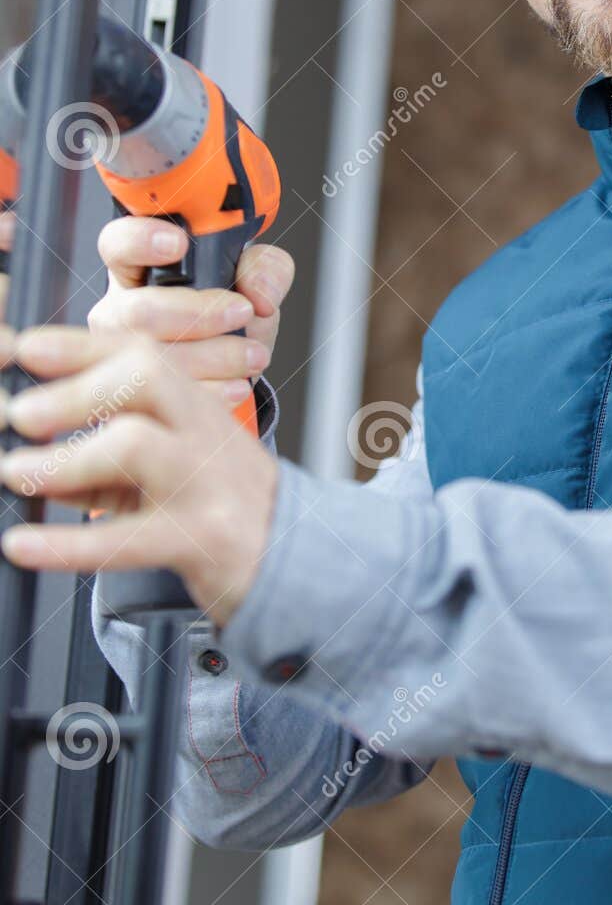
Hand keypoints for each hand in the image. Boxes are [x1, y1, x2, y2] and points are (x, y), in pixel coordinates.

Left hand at [0, 323, 278, 625]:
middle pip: (144, 378)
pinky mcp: (201, 539)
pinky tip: (22, 545)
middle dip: (74, 390)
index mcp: (194, 407)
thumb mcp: (167, 466)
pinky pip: (127, 539)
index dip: (80, 346)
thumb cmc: (220, 505)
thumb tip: (29, 455)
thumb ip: (104, 457)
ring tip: (15, 473)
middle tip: (20, 413)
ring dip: (64, 458)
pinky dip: (64, 544)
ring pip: (135, 445)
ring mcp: (205, 483)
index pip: (141, 352)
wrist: (291, 559)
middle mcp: (203, 433)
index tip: (27, 348)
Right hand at [89, 216, 294, 412]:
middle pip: (137, 311)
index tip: (178, 244)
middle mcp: (119, 312)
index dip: (139, 240)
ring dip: (215, 356)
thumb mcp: (256, 284)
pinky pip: (163, 398)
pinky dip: (211, 392)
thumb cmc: (231, 318)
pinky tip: (236, 385)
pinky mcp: (134, 398)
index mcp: (140, 271)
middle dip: (198, 314)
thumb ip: (266, 267)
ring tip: (254, 354)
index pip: (118, 244)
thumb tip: (257, 289)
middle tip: (243, 312)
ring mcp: (120, 358)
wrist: (234, 375)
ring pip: (153, 357)